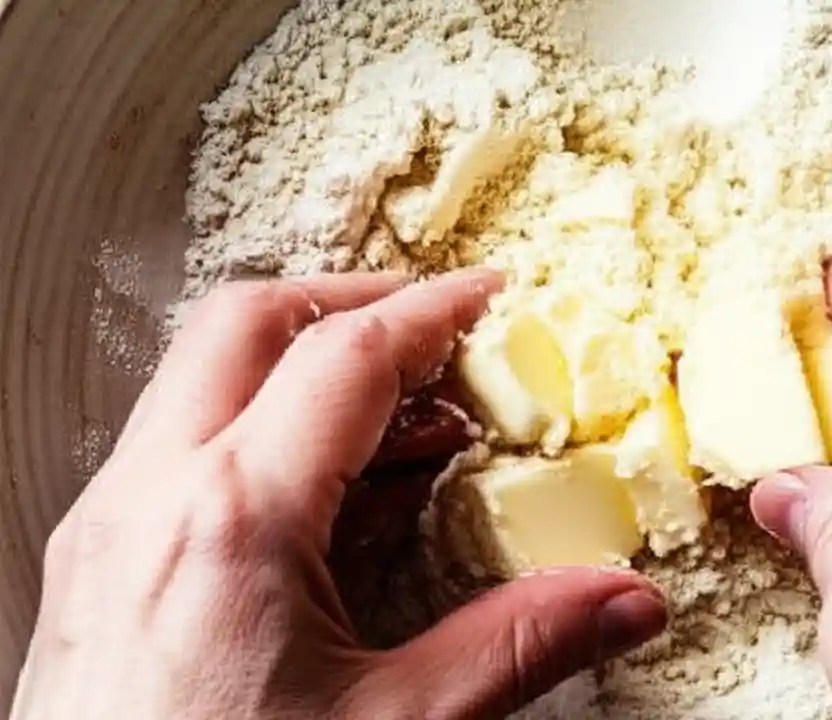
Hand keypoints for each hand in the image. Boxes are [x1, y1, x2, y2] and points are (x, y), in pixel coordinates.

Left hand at [13, 269, 666, 719]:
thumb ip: (516, 647)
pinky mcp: (99, 568)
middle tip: (434, 328)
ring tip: (403, 418)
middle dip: (354, 306)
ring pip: (203, 379)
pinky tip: (331, 495)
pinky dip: (263, 433)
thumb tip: (615, 599)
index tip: (486, 297)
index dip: (433, 311)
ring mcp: (110, 530)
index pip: (346, 356)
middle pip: (248, 326)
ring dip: (305, 368)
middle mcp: (151, 502)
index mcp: (232, 520)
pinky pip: (181, 449)